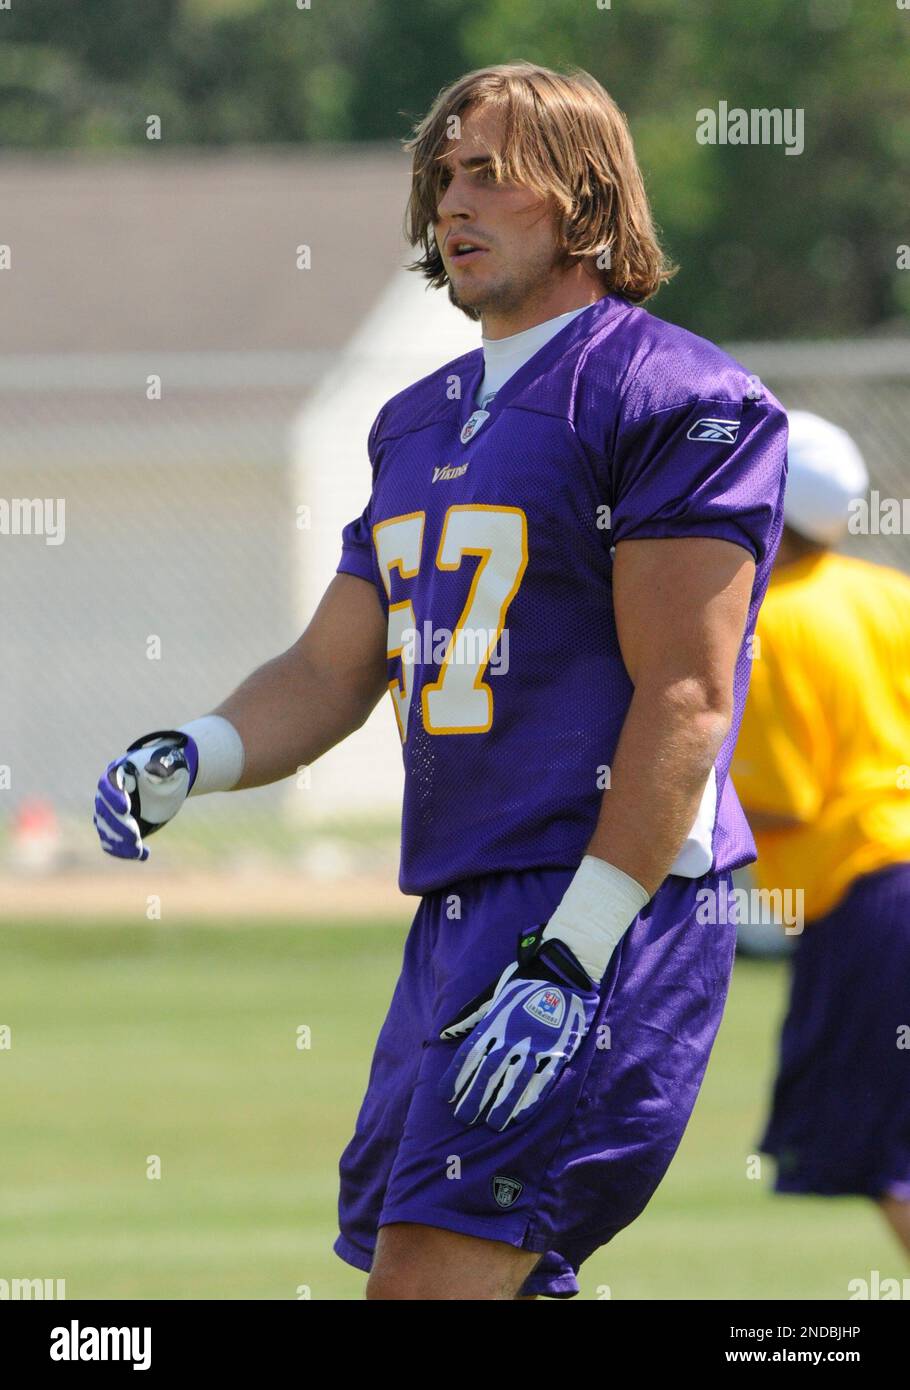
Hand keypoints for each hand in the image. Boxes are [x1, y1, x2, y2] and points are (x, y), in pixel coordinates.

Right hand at [93, 730, 197, 861]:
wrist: (168, 780)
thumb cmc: (167, 766)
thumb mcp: (169, 762)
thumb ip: (163, 766)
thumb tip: (158, 771)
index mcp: (117, 773)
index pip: (108, 786)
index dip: (113, 797)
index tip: (126, 808)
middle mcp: (108, 795)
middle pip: (105, 812)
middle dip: (119, 826)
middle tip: (135, 836)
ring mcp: (111, 813)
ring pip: (106, 831)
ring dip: (120, 843)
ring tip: (138, 851)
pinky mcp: (118, 829)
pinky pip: (113, 843)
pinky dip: (125, 852)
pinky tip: (143, 854)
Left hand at [437, 926, 599, 1131]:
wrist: (563, 974)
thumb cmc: (524, 983)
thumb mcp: (493, 994)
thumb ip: (470, 1017)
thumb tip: (444, 1033)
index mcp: (494, 1023)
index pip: (469, 1055)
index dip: (456, 1077)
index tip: (446, 1095)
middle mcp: (511, 1038)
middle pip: (488, 1074)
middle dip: (474, 1098)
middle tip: (463, 1118)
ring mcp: (535, 1047)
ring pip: (513, 1083)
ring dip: (500, 1105)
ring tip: (490, 1124)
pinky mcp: (556, 1054)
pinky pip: (541, 1083)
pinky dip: (530, 1101)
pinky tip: (520, 1117)